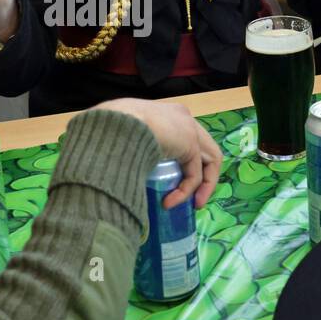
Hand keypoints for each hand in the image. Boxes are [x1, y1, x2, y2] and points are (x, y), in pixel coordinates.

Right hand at [92, 99, 221, 209]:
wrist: (115, 124)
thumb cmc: (110, 130)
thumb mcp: (123, 137)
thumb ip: (131, 148)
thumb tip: (120, 169)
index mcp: (164, 113)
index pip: (186, 137)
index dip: (187, 161)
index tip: (175, 182)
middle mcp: (181, 117)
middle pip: (205, 147)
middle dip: (204, 175)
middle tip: (194, 198)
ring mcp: (189, 128)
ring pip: (210, 160)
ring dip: (204, 186)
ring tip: (193, 206)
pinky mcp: (190, 143)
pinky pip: (194, 174)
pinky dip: (185, 191)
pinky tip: (168, 203)